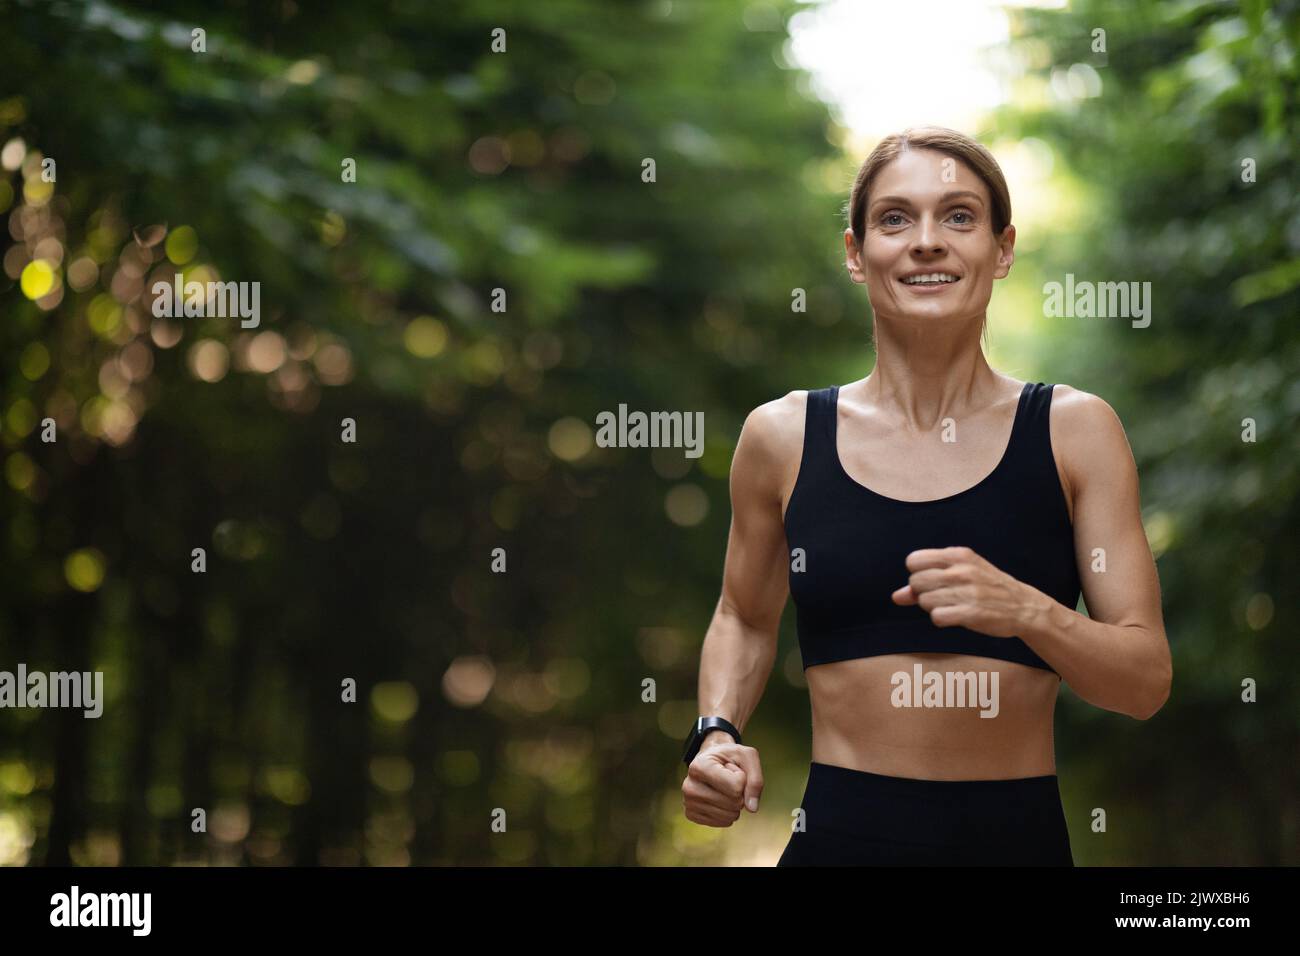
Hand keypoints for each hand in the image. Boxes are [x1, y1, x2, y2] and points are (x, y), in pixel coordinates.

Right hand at [681, 735, 763, 826]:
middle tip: (728, 779)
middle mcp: (689, 786)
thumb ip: (755, 779)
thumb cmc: (729, 757)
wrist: (711, 761)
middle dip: (740, 792)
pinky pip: (724, 823)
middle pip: (734, 803)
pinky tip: (719, 798)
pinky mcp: (692, 815)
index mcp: (699, 766)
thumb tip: (752, 808)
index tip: (731, 768)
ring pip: (730, 816)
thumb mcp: (747, 756)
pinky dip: (728, 812)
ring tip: (723, 788)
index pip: (736, 786)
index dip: (743, 777)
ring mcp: (688, 803)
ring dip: (735, 803)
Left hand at [891, 546, 1046, 638]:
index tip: (931, 582)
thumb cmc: (987, 587)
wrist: (1024, 607)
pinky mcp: (971, 612)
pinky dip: (942, 620)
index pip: (913, 560)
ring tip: (952, 606)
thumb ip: (927, 581)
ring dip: (933, 607)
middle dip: (923, 593)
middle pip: (915, 582)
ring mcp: (967, 591)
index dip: (917, 574)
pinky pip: (937, 617)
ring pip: (924, 601)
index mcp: (958, 555)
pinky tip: (955, 616)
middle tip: (942, 597)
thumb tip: (896, 597)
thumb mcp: (961, 574)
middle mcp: (962, 570)